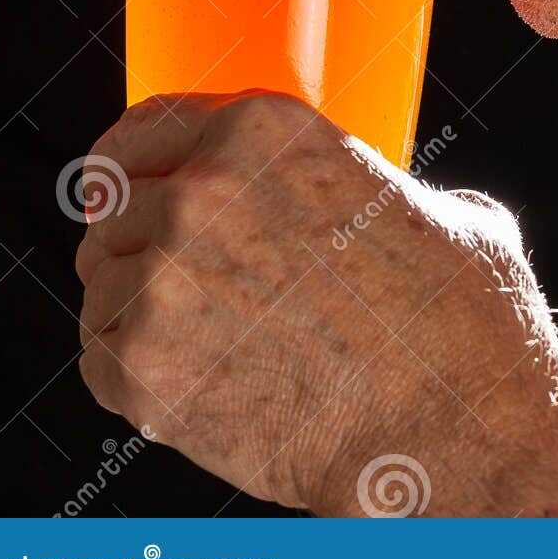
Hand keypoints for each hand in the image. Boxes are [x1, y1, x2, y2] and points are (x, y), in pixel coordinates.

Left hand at [76, 91, 557, 515]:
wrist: (452, 430)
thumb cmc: (457, 323)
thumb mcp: (428, 205)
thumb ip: (367, 185)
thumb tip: (366, 197)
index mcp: (264, 130)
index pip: (147, 128)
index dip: (133, 163)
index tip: (126, 187)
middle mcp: (202, 188)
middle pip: (114, 206)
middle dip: (137, 241)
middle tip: (177, 282)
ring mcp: (165, 277)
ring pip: (102, 282)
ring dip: (136, 309)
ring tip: (205, 345)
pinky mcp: (143, 367)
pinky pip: (100, 358)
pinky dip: (136, 377)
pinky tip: (201, 387)